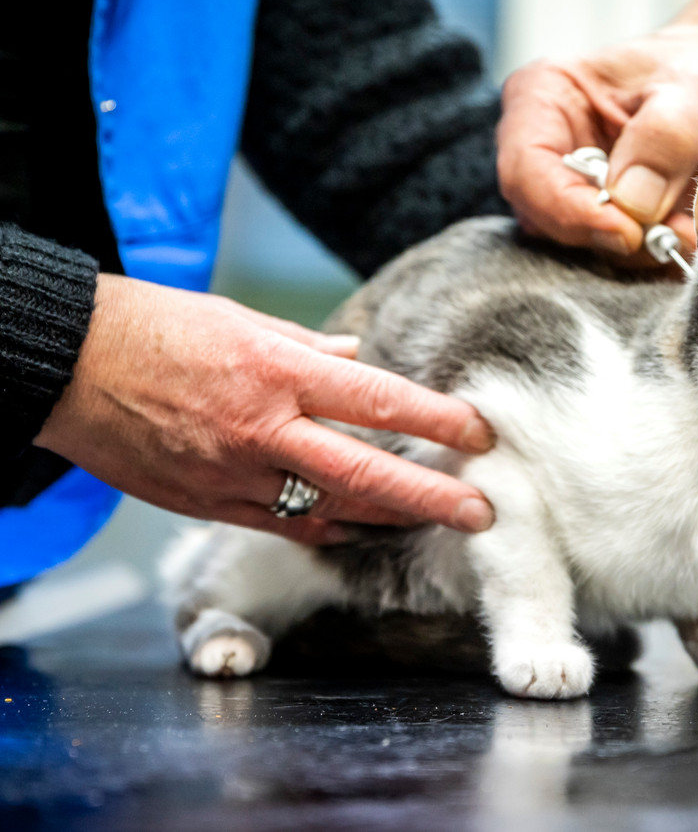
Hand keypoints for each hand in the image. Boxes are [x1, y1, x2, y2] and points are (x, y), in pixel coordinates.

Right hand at [34, 275, 496, 544]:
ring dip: (389, 519)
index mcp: (276, 372)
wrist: (66, 366)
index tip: (480, 431)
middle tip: (482, 511)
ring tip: (434, 521)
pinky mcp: (207, 504)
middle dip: (432, 497)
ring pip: (330, 509)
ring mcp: (234, 475)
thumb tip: (356, 359)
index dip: (437, 420)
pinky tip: (362, 527)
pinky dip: (329, 527)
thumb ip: (307, 348)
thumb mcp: (240, 318)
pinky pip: (283, 524)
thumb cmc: (153, 328)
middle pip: (366, 473)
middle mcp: (262, 429)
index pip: (377, 400)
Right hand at [497, 25, 697, 263]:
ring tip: (687, 228)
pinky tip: (686, 231)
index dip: (569, 210)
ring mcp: (566, 189)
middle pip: (545, 217)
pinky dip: (649, 256)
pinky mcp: (595, 219)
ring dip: (635, 250)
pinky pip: (610, 256)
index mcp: (543, 97)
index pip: (527, 170)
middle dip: (608, 236)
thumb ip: (665, 141)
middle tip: (667, 236)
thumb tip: (633, 204)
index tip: (627, 231)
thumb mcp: (696, 93)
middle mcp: (543, 148)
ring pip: (577, 245)